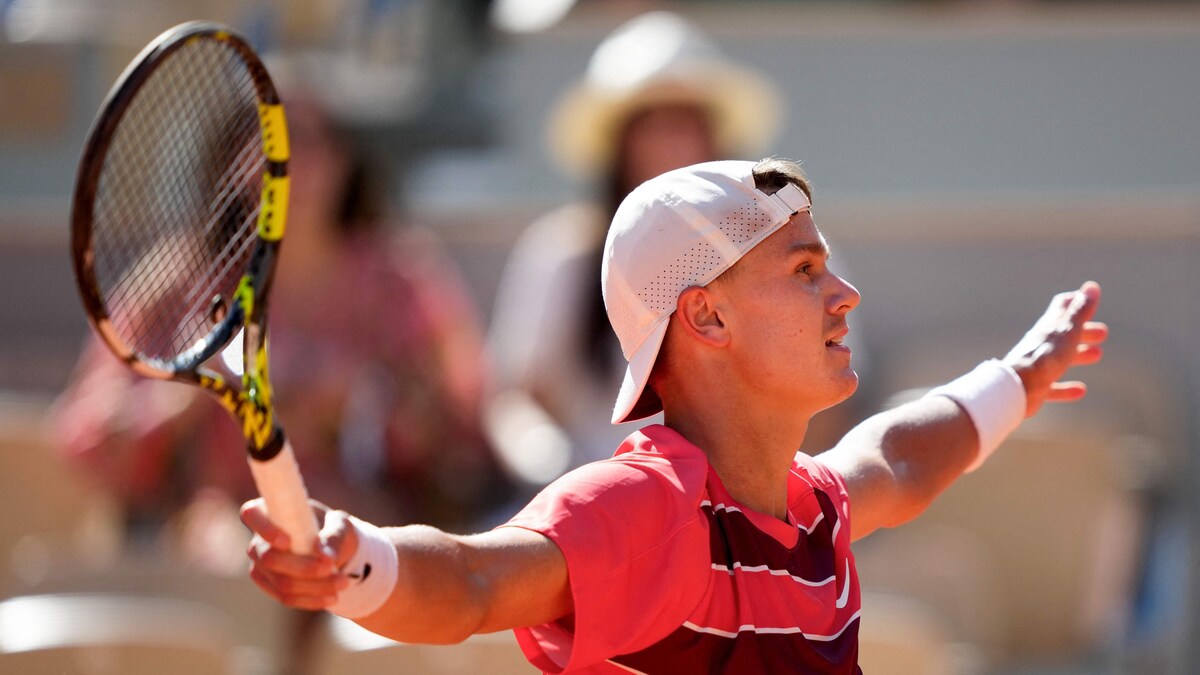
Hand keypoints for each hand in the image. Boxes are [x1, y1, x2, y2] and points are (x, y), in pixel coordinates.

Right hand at [240, 498, 356, 609]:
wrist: (335, 551)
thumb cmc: (333, 529)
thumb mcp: (340, 525)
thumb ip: (334, 536)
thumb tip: (323, 555)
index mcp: (271, 511)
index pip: (250, 514)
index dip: (263, 529)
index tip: (286, 542)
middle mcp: (259, 538)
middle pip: (268, 558)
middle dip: (301, 568)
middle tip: (331, 567)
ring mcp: (260, 564)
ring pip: (280, 582)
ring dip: (313, 587)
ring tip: (343, 582)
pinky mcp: (269, 584)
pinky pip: (285, 597)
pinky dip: (310, 599)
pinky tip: (331, 597)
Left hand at [1002, 281, 1107, 417]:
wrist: (1019, 387)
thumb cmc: (1046, 355)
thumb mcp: (1068, 330)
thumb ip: (1080, 311)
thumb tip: (1092, 286)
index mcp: (1048, 327)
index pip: (1061, 307)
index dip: (1076, 302)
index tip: (1089, 300)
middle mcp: (1041, 344)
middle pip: (1063, 333)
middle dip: (1083, 330)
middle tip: (1103, 333)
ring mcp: (1037, 366)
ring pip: (1060, 358)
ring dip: (1078, 354)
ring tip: (1097, 354)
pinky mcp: (1035, 388)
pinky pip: (1053, 387)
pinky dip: (1066, 387)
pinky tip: (1081, 390)